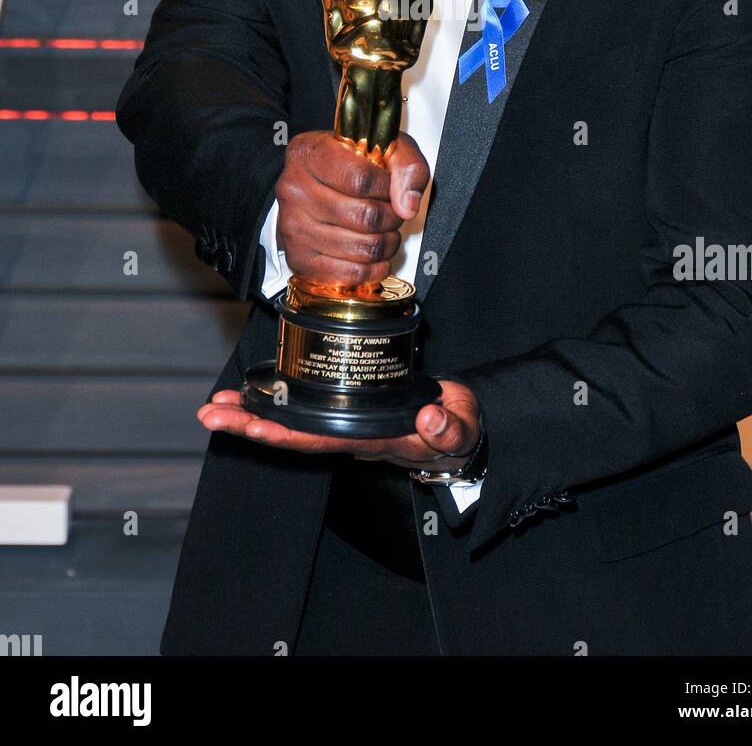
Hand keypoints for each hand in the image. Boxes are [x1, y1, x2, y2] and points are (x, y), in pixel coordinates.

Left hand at [197, 379, 480, 469]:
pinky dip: (273, 401)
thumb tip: (431, 418)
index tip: (255, 427)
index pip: (321, 440)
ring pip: (290, 422)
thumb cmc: (453, 429)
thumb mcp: (459, 428)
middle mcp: (348, 436)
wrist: (455, 429)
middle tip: (211, 415)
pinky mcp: (343, 408)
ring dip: (251, 415)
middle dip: (250, 426)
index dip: (286, 434)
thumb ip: (449, 427)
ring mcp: (343, 424)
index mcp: (370, 440)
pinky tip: (249, 393)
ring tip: (214, 407)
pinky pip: (301, 408)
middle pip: (291, 434)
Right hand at [274, 129, 428, 289]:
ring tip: (383, 231)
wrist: (313, 185)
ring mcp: (293, 226)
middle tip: (390, 212)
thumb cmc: (349, 165)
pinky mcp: (299, 258)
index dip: (388, 189)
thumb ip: (407, 165)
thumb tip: (407, 205)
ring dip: (386, 243)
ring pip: (363, 248)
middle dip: (392, 218)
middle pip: (366, 217)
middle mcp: (294, 188)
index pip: (362, 179)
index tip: (389, 188)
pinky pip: (351, 274)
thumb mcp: (383, 148)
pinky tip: (373, 254)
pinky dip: (373, 269)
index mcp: (310, 153)